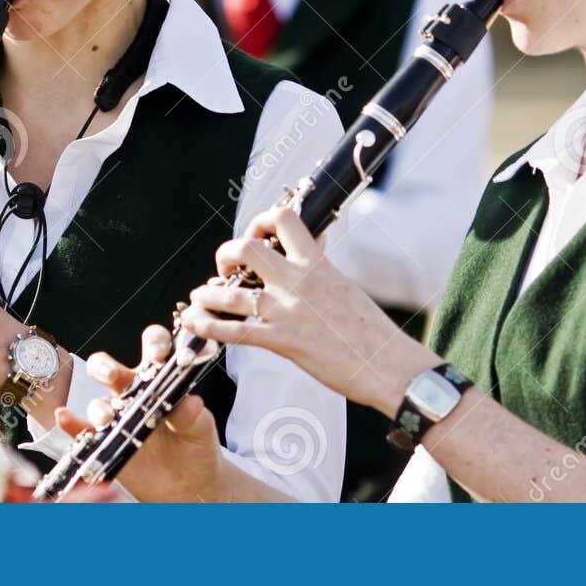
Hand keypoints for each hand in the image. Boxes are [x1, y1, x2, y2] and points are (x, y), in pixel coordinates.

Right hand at [52, 325, 225, 501]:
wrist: (189, 485)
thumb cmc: (196, 446)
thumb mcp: (201, 428)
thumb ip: (194, 415)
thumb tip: (191, 403)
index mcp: (160, 378)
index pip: (153, 347)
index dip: (153, 344)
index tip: (157, 356)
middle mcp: (134, 392)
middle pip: (110, 368)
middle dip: (106, 366)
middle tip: (113, 375)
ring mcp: (117, 416)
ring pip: (97, 402)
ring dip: (97, 407)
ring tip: (107, 418)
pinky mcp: (106, 441)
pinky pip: (83, 430)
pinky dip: (72, 424)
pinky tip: (65, 418)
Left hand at [177, 205, 424, 415]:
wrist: (388, 365)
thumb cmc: (372, 331)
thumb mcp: (345, 286)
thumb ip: (320, 269)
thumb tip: (310, 251)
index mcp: (317, 263)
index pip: (284, 220)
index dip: (261, 220)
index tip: (255, 234)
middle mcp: (298, 281)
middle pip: (247, 248)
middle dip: (227, 254)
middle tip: (226, 267)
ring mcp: (288, 312)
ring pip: (232, 293)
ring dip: (207, 294)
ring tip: (199, 297)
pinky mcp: (283, 343)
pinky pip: (236, 332)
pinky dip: (210, 327)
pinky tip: (197, 325)